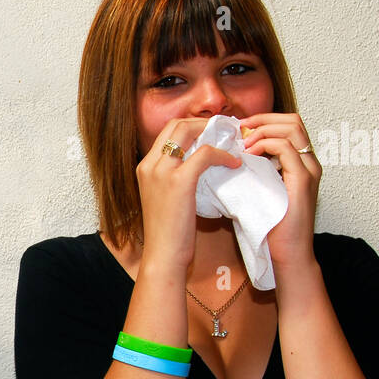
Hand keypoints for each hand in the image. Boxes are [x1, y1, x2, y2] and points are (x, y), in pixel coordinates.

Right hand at [136, 117, 240, 272]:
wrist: (163, 256)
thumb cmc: (169, 234)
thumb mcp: (166, 198)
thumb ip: (175, 178)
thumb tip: (199, 166)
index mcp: (145, 167)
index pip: (167, 131)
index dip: (192, 126)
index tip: (212, 132)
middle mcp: (149, 164)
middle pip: (177, 124)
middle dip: (203, 123)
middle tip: (225, 131)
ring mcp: (162, 171)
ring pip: (188, 132)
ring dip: (214, 133)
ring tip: (231, 142)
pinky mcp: (179, 181)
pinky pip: (205, 154)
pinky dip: (222, 155)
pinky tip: (234, 163)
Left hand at [241, 113, 319, 273]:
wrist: (287, 255)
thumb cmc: (270, 228)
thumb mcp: (258, 192)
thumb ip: (252, 172)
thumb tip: (226, 157)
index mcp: (300, 163)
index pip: (288, 125)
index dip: (263, 120)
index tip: (238, 128)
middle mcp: (309, 163)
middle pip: (293, 120)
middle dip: (262, 118)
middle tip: (238, 128)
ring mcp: (309, 170)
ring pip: (292, 128)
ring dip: (262, 129)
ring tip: (241, 142)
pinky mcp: (303, 181)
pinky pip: (286, 149)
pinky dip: (265, 144)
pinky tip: (248, 153)